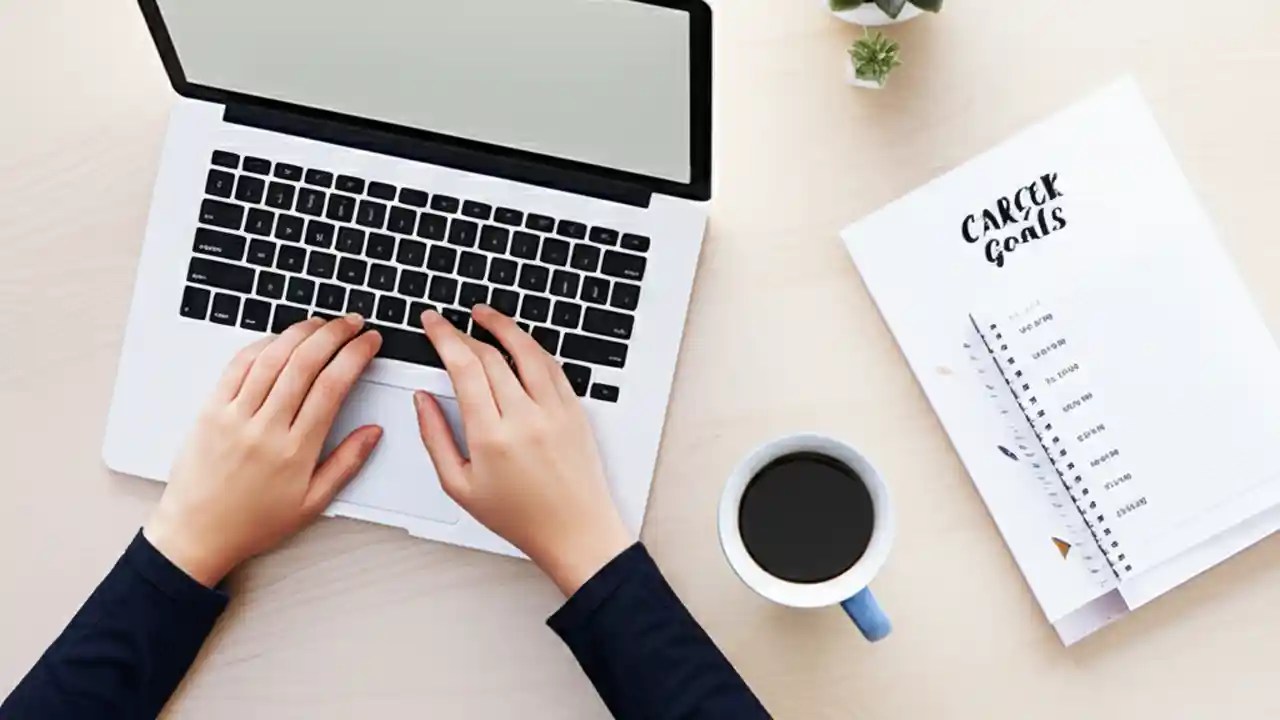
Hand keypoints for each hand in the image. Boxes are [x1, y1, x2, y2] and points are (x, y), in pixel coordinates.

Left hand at [144, 315, 383, 586]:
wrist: (196, 534)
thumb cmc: (253, 522)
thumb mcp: (312, 503)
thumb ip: (347, 463)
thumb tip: (373, 432)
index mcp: (295, 450)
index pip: (332, 386)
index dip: (356, 355)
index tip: (369, 342)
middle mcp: (265, 428)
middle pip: (305, 362)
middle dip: (335, 333)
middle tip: (352, 323)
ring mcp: (234, 416)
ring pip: (272, 357)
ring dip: (301, 331)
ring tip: (322, 323)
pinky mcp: (210, 410)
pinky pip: (237, 366)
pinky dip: (262, 345)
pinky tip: (280, 339)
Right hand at [414, 306, 631, 595]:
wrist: (576, 531)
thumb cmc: (519, 516)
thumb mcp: (460, 486)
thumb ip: (435, 437)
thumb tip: (422, 399)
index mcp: (492, 436)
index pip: (464, 368)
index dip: (444, 337)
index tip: (432, 322)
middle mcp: (526, 417)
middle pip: (491, 355)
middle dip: (464, 331)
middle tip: (447, 322)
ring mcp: (555, 410)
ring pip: (527, 350)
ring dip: (503, 325)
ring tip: (484, 314)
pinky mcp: (575, 410)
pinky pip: (551, 366)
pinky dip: (531, 347)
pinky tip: (517, 340)